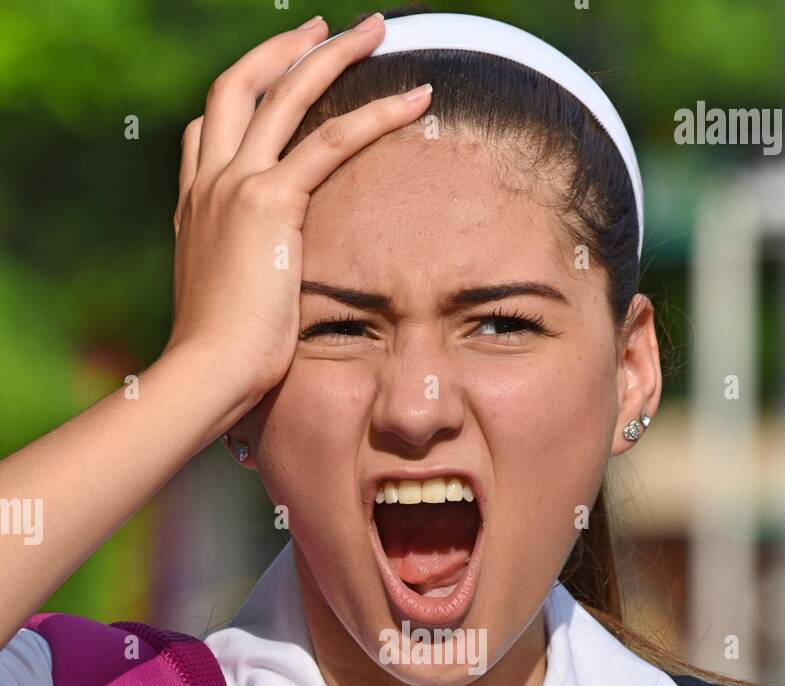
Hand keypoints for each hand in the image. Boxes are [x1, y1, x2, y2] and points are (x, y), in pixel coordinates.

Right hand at [165, 14, 431, 405]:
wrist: (205, 376)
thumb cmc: (219, 364)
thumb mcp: (224, 309)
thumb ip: (240, 284)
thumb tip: (260, 304)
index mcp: (193, 208)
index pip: (207, 130)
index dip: (241, 98)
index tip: (274, 81)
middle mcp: (208, 184)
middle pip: (238, 86)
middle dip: (283, 50)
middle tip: (323, 28)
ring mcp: (235, 186)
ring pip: (285, 92)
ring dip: (332, 52)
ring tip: (376, 29)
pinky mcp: (270, 203)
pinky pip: (332, 139)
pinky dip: (377, 112)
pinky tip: (416, 98)